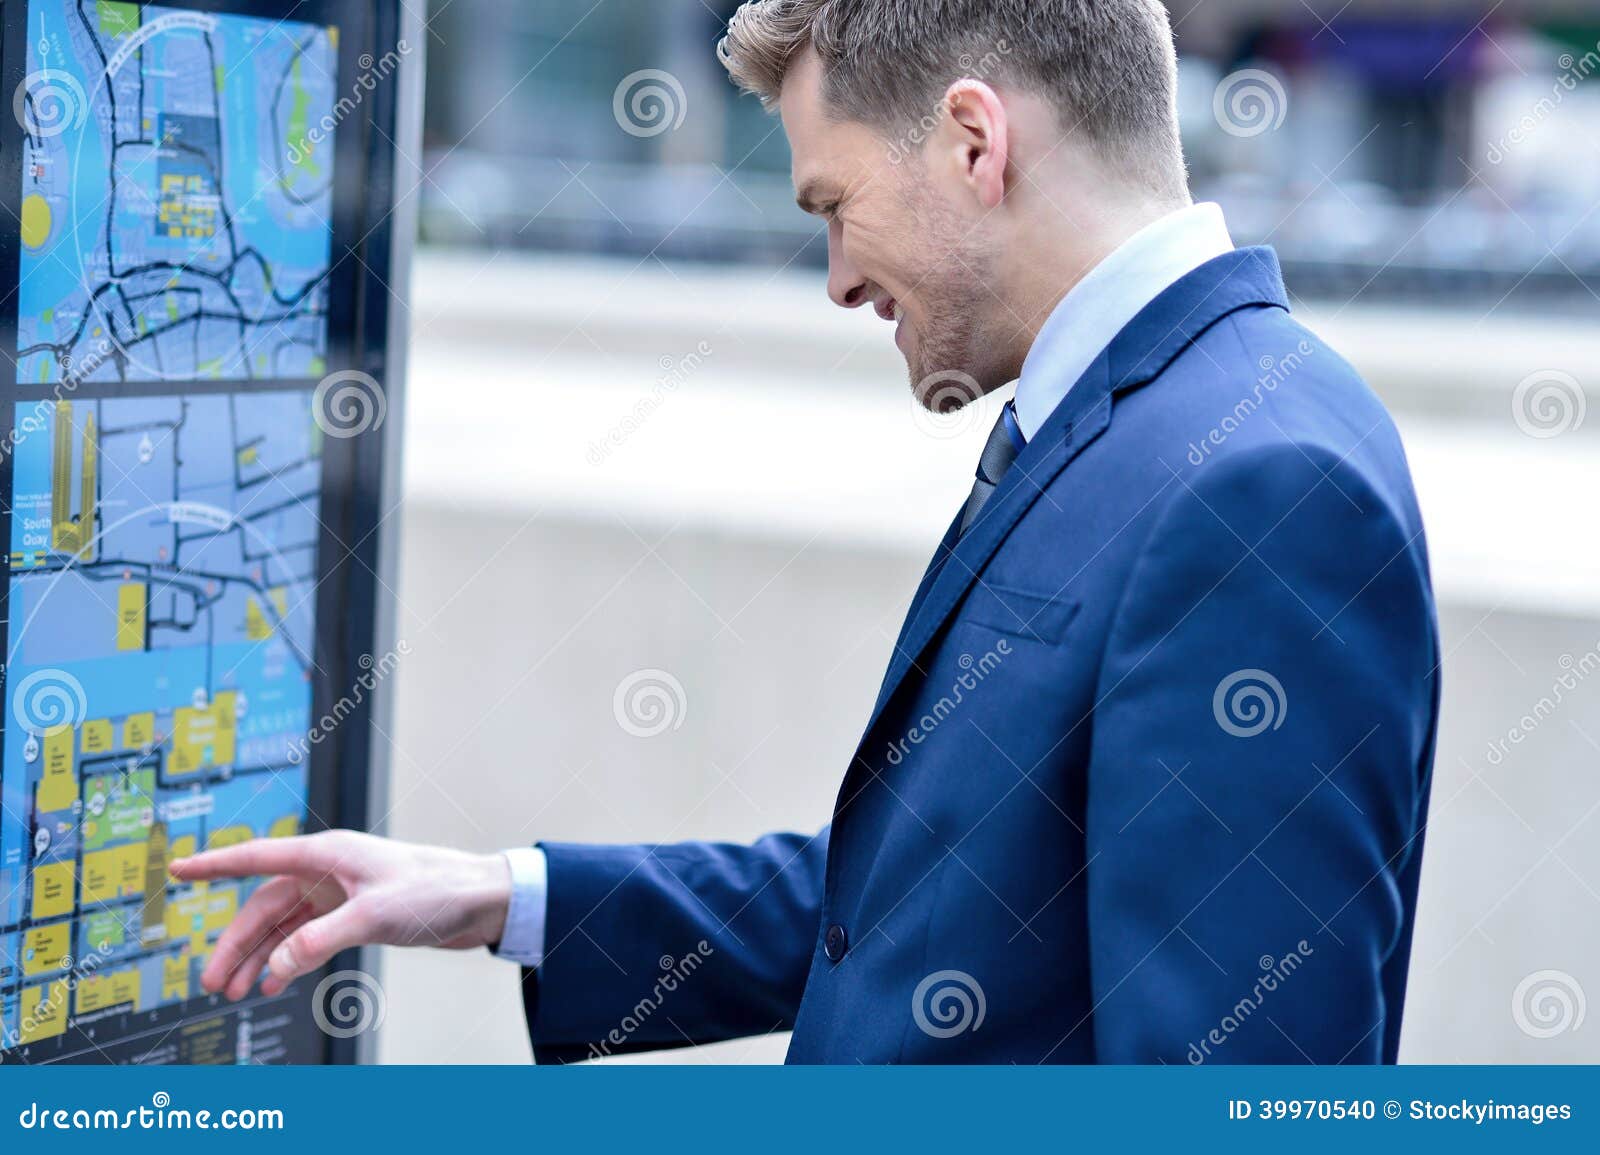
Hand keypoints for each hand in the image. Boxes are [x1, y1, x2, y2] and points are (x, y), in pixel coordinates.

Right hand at [168, 830, 511, 1000]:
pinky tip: (275, 983)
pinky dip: (288, 959)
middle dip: (236, 943)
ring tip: (236, 990)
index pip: (257, 857)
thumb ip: (321, 940)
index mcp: (327, 854)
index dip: (215, 864)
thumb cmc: (435, 890)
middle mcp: (328, 870)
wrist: (479, 900)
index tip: (178, 868)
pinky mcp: (354, 914)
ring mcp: (339, 893)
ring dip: (260, 957)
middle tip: (213, 981)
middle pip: (265, 906)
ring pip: (284, 926)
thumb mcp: (372, 916)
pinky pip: (307, 937)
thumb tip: (277, 966)